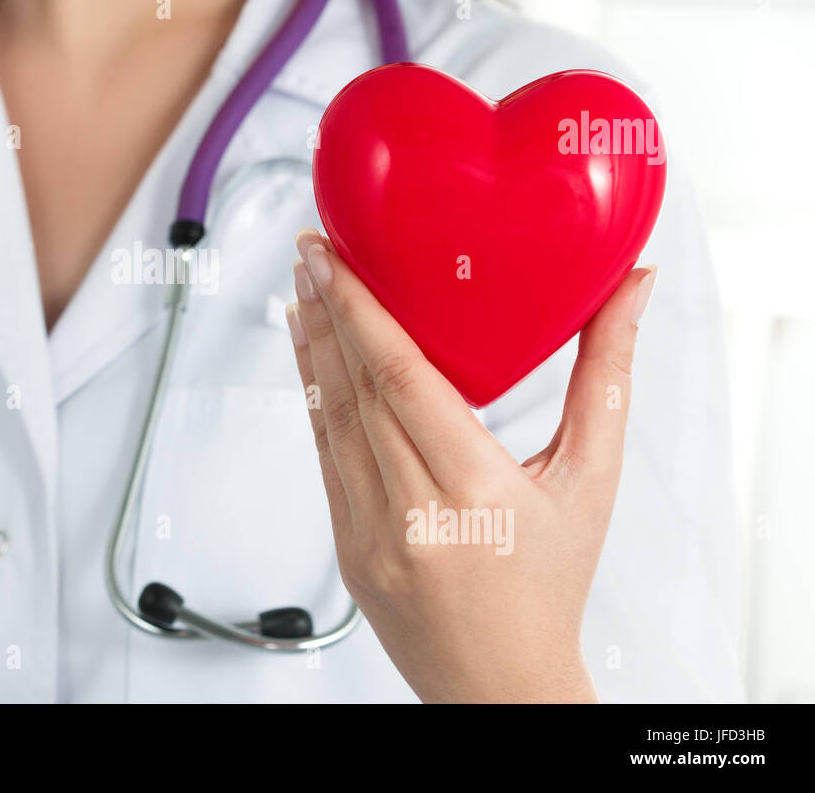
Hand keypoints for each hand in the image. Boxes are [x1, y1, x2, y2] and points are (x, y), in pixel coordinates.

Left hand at [285, 228, 656, 702]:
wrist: (501, 685)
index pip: (403, 381)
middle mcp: (412, 516)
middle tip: (311, 252)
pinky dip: (313, 401)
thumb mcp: (589, 481)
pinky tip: (310, 359)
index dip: (361, 312)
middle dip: (329, 314)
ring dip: (312, 350)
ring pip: (328, 422)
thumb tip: (633, 290)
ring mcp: (367, 537)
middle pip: (357, 392)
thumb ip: (605, 379)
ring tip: (303, 291)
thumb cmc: (551, 585)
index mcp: (476, 494)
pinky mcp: (343, 549)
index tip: (335, 260)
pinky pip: (324, 459)